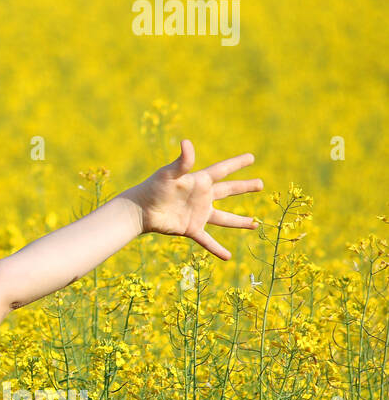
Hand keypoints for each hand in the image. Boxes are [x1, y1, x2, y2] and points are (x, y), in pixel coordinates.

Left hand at [127, 140, 263, 259]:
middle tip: (260, 184)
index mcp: (199, 181)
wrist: (140, 210)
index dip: (236, 164)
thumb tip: (187, 142)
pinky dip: (217, 249)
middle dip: (244, 187)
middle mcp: (201, 197)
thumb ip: (182, 161)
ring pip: (224, 218)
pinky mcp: (191, 228)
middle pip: (227, 191)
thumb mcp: (168, 174)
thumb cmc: (153, 188)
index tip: (251, 157)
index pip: (222, 170)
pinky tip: (228, 257)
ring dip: (239, 222)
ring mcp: (198, 213)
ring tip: (255, 224)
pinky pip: (207, 240)